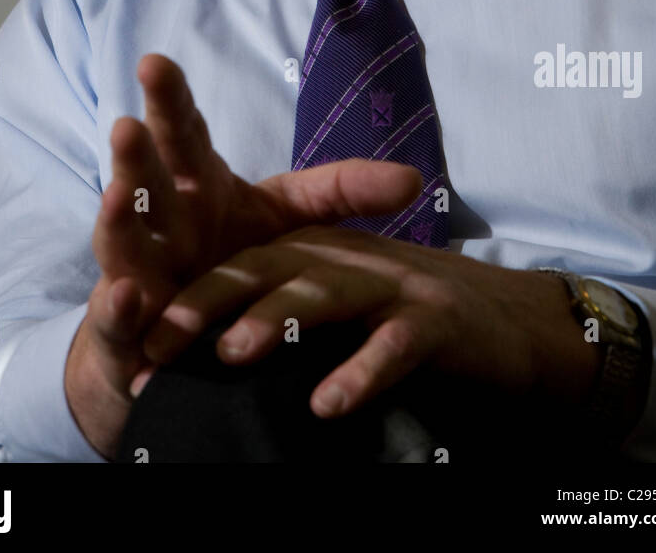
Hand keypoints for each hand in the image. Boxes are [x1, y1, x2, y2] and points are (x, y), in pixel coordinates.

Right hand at [65, 56, 422, 458]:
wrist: (194, 342)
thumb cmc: (239, 261)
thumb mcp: (292, 221)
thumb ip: (345, 193)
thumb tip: (416, 181)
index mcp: (198, 184)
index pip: (183, 133)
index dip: (169, 98)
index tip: (156, 61)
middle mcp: (162, 222)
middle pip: (146, 179)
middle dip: (135, 153)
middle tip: (128, 124)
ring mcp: (138, 273)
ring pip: (121, 241)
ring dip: (116, 219)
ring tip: (118, 194)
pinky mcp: (127, 331)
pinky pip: (115, 320)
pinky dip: (115, 308)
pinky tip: (125, 294)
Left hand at [139, 225, 601, 421]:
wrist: (509, 323)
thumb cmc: (409, 316)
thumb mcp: (341, 305)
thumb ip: (287, 314)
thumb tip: (212, 355)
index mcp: (318, 251)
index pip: (245, 264)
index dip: (194, 295)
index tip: (145, 336)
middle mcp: (350, 259)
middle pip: (271, 269)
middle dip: (213, 301)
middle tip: (164, 341)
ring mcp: (395, 286)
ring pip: (325, 293)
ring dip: (278, 321)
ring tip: (232, 354)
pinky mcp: (437, 321)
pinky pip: (395, 345)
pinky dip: (362, 372)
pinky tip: (328, 405)